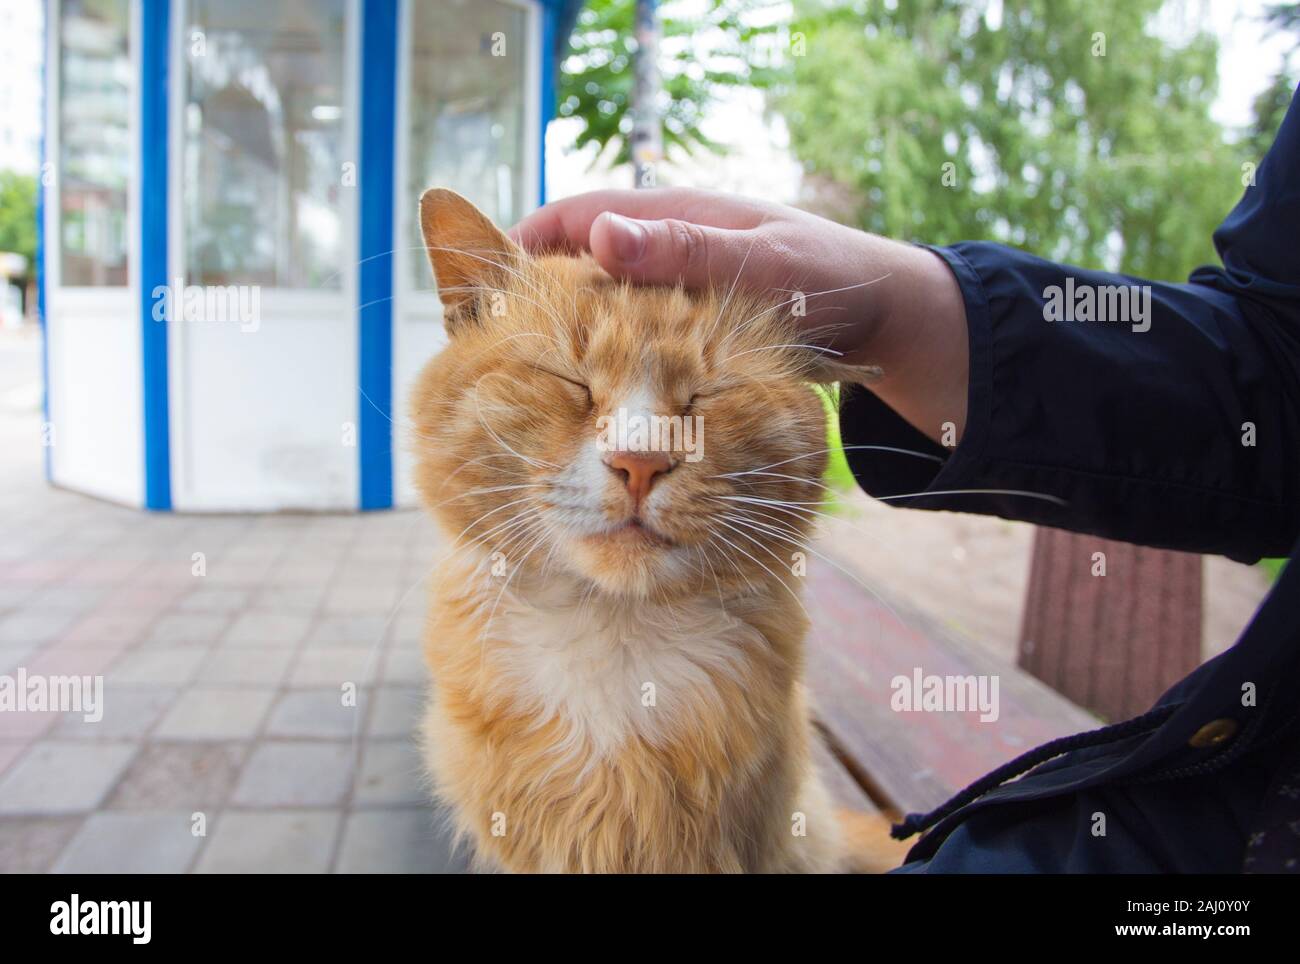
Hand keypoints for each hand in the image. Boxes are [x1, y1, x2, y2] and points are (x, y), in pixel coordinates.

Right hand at [509, 187, 968, 443]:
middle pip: (576, 272)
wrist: (885, 318)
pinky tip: (597, 413)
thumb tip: (601, 238)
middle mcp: (663, 252)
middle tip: (495, 357)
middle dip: (535, 307)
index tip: (484, 294)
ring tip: (531, 395)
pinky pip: (634, 348)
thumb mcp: (761, 262)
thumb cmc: (828, 277)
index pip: (572, 219)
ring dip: (571, 347)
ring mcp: (675, 295)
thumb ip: (685, 250)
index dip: (522, 250)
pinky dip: (610, 372)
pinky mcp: (689, 335)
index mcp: (670, 216)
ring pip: (602, 315)